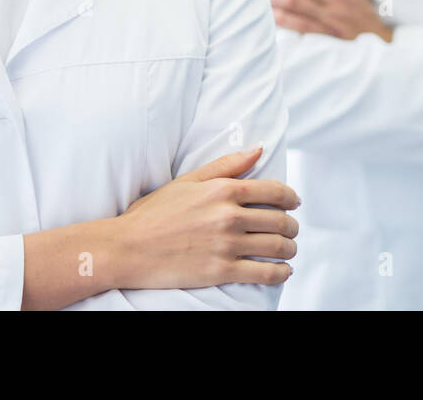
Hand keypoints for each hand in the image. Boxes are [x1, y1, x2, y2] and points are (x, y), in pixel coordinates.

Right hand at [114, 145, 299, 289]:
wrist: (128, 248)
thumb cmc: (154, 213)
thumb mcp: (188, 180)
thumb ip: (226, 165)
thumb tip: (258, 150)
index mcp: (223, 190)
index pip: (274, 191)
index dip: (291, 198)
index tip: (294, 203)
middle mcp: (229, 215)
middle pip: (280, 221)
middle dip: (292, 226)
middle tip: (292, 230)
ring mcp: (226, 245)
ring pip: (278, 247)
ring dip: (290, 249)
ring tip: (288, 251)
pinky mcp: (222, 271)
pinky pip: (265, 273)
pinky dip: (281, 273)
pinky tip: (283, 271)